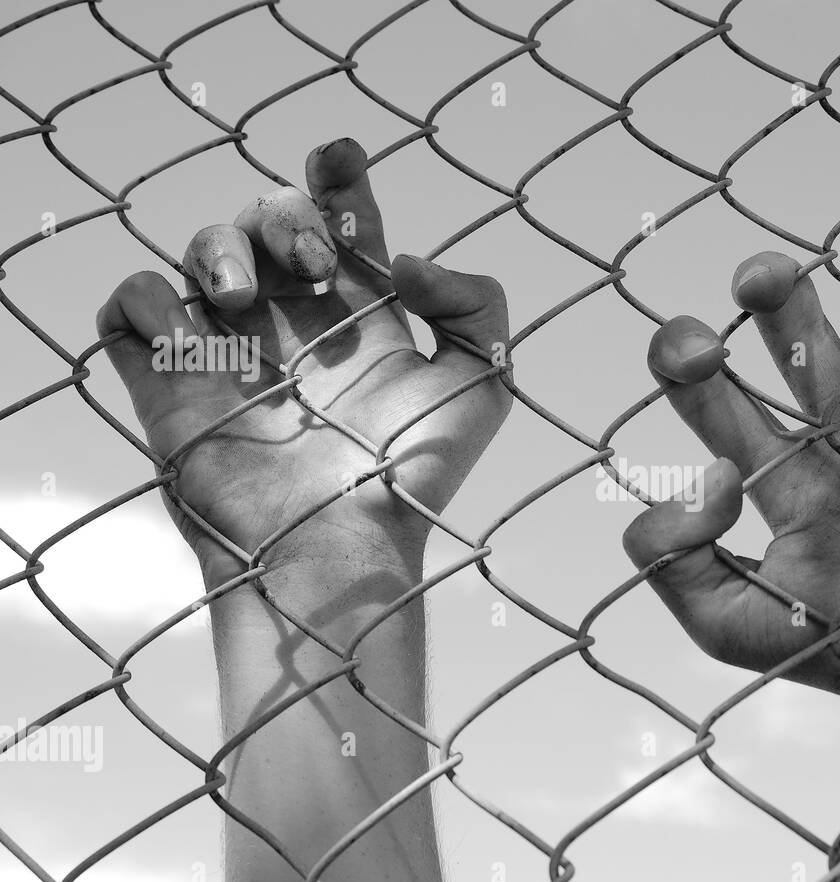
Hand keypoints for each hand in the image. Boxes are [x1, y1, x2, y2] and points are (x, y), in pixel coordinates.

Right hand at [97, 137, 509, 587]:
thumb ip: (477, 304)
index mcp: (359, 316)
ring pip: (203, 249)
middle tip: (316, 262)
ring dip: (221, 248)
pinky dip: (152, 301)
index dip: (338, 180)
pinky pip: (135, 303)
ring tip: (246, 300)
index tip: (339, 156)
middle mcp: (293, 323)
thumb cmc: (410, 477)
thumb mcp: (482, 386)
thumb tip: (402, 262)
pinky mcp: (170, 380)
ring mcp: (230, 348)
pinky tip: (193, 338)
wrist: (336, 545)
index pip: (341, 222)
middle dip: (288, 215)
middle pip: (268, 219)